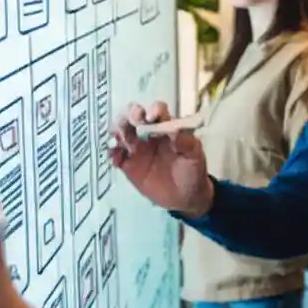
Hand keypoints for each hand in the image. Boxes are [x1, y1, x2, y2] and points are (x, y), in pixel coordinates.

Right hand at [109, 101, 213, 217]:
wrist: (186, 196)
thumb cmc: (192, 170)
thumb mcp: (194, 155)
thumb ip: (186, 142)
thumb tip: (175, 129)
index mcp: (166, 127)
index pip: (157, 111)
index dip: (153, 110)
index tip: (151, 117)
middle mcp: (148, 133)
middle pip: (133, 115)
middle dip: (130, 115)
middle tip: (132, 123)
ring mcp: (137, 148)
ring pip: (121, 132)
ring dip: (117, 131)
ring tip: (120, 140)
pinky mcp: (128, 164)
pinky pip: (116, 154)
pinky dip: (113, 153)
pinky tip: (117, 160)